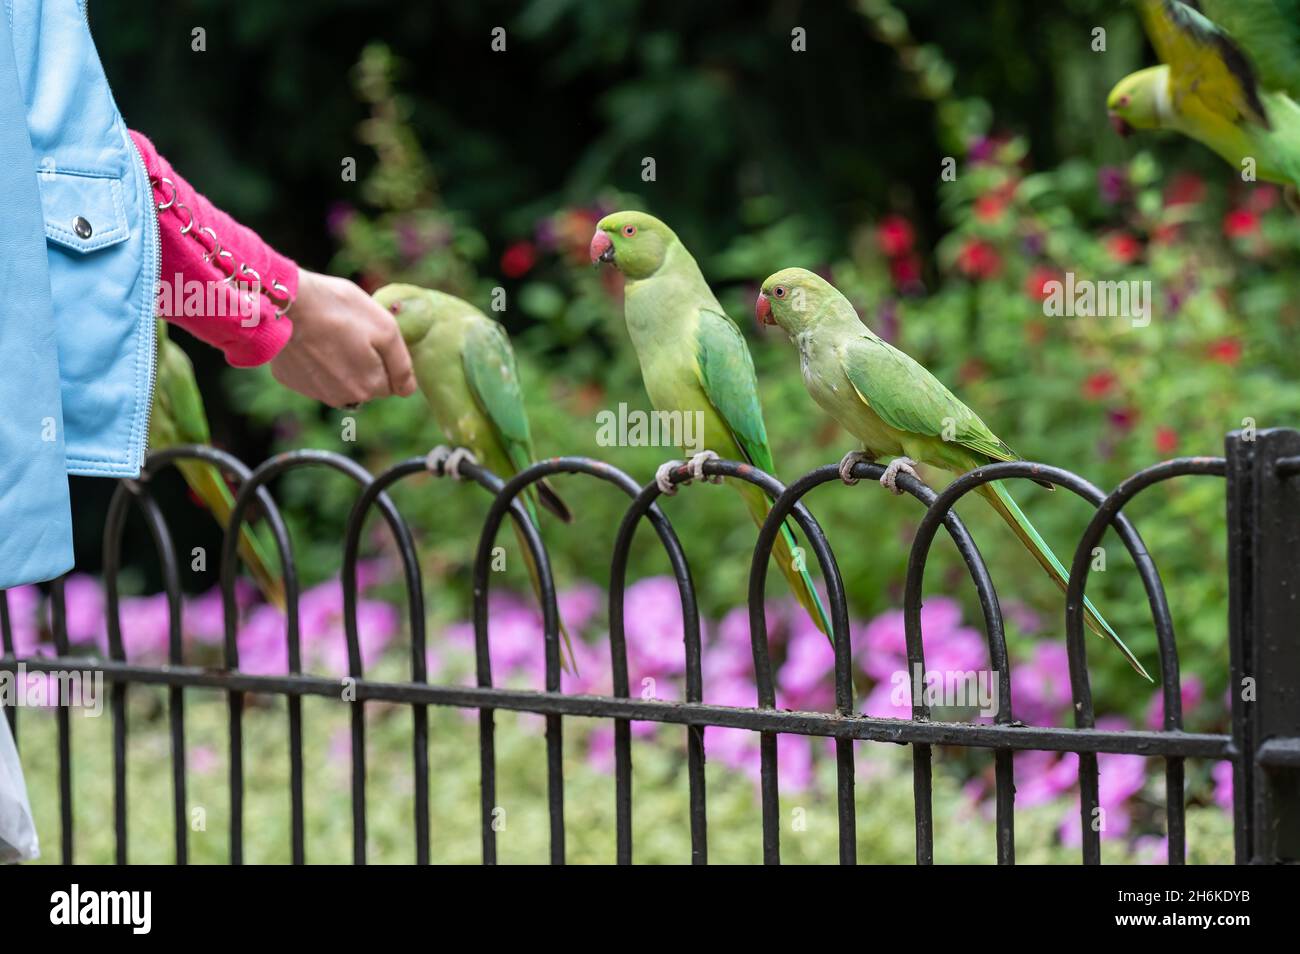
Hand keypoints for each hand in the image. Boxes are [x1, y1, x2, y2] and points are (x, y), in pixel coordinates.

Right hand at [270, 269, 416, 406]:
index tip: (371, 338)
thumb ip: (402, 365)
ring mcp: (314, 392)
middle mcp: (342, 399)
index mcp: (369, 387)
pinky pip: (312, 375)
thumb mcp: (386, 329)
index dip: (384, 358)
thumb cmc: (341, 310)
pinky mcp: (291, 381)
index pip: (390, 383)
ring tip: (329, 335)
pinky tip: (309, 341)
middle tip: (350, 333)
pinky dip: (314, 361)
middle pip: (365, 384)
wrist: (287, 302)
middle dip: (364, 363)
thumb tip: (407, 390)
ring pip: (340, 382)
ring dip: (339, 364)